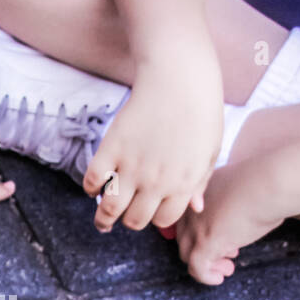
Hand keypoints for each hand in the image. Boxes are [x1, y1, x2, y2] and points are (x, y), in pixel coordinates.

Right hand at [84, 62, 221, 232]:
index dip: (156, 218)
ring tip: (103, 221)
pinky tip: (95, 187)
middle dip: (131, 221)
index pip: (163, 220)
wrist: (179, 77)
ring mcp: (131, 166)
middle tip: (126, 216)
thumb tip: (196, 208)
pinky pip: (93, 180)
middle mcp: (156, 181)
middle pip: (135, 220)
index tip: (151, 210)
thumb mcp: (209, 150)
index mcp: (183, 184)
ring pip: (110, 208)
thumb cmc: (201, 110)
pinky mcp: (111, 147)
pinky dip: (90, 188)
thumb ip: (200, 182)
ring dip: (104, 219)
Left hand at [174, 166, 281, 285]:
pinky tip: (219, 278)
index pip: (190, 218)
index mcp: (200, 193)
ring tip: (227, 269)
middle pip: (186, 236)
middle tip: (229, 256)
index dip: (204, 232)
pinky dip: (205, 276)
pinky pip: (197, 266)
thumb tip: (243, 222)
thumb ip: (235, 204)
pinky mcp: (205, 242)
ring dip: (206, 265)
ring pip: (187, 253)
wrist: (269, 183)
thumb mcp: (243, 189)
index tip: (228, 240)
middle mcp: (193, 209)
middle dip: (204, 249)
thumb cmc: (266, 182)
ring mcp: (196, 225)